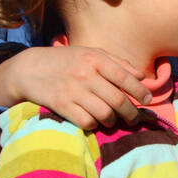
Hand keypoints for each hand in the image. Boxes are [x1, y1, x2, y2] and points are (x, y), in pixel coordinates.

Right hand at [0, 45, 151, 129]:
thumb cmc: (66, 61)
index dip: (140, 91)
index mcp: (95, 59)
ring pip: (104, 113)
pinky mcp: (62, 106)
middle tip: (135, 118)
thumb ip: (117, 63)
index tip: (148, 99)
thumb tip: (141, 76)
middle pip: (117, 100)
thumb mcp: (90, 53)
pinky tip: (95, 120)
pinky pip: (87, 122)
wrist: (29, 69)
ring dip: (113, 120)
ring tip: (114, 120)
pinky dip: (95, 124)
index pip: (125, 77)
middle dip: (131, 112)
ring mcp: (73, 91)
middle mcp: (85, 74)